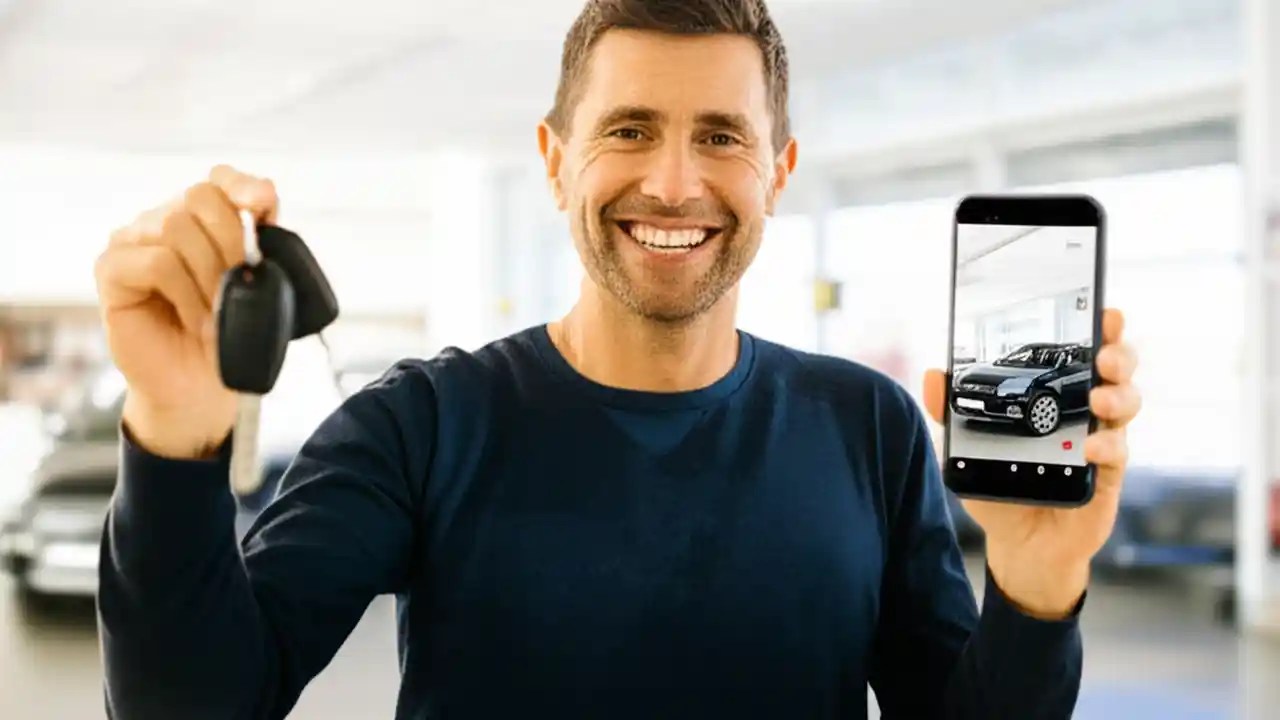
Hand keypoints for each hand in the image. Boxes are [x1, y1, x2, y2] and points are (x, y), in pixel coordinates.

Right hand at [94, 165, 279, 458]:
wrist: (200, 385)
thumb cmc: (227, 333)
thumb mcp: (257, 284)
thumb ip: (262, 240)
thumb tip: (265, 200)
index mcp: (203, 220)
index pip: (220, 179)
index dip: (242, 185)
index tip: (265, 206)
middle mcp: (164, 220)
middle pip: (199, 198)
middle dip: (232, 241)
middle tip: (241, 284)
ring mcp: (133, 240)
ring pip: (175, 227)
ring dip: (208, 275)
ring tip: (217, 313)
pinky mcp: (112, 268)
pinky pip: (155, 262)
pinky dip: (185, 293)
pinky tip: (195, 320)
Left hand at [922, 308, 1140, 617]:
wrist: (1020, 544)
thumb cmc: (1002, 488)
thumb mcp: (967, 448)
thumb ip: (950, 413)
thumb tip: (934, 375)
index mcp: (1055, 398)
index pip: (1081, 355)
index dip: (1099, 330)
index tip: (1104, 311)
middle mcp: (1085, 412)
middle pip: (1118, 371)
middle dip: (1119, 353)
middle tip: (1105, 354)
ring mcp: (1101, 441)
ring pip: (1128, 403)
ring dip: (1119, 394)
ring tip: (1099, 396)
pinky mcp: (1108, 475)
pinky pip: (1119, 452)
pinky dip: (1109, 445)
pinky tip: (1092, 447)